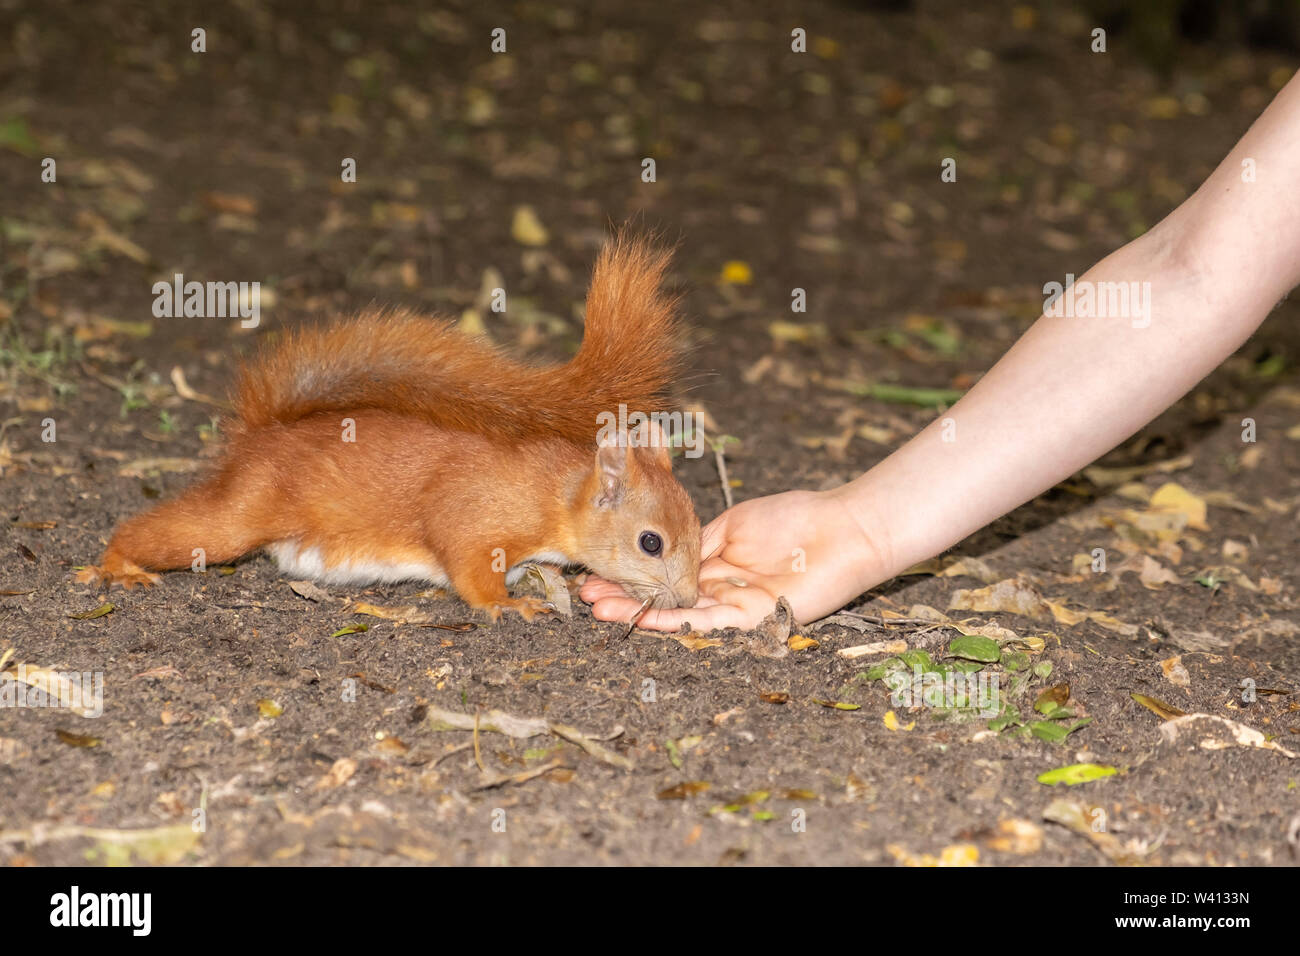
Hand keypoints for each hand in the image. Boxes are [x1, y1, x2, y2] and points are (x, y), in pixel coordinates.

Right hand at [580, 488, 888, 630]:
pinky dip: (675, 623)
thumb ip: (698, 541)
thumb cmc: (796, 518)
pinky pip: (708, 625)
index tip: (597, 570)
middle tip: (586, 598)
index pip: (665, 574)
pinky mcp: (754, 620)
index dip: (632, 575)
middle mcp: (721, 591)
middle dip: (625, 599)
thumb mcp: (733, 524)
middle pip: (665, 600)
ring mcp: (736, 608)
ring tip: (601, 610)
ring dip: (639, 616)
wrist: (842, 529)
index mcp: (715, 565)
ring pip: (679, 617)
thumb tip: (659, 550)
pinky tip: (644, 618)